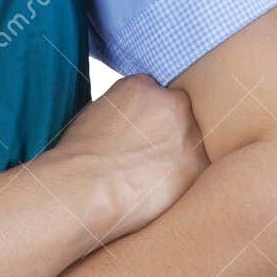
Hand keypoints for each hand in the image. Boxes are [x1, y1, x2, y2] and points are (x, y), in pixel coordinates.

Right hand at [54, 73, 209, 244]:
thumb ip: (122, 109)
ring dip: (178, 158)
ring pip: (192, 143)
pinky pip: (199, 170)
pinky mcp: (199, 163)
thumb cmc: (78, 158)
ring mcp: (188, 131)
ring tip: (150, 178)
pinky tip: (160, 191)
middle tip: (147, 159)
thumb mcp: (94, 115)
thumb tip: (131, 122)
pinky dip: (184, 181)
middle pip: (180, 115)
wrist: (84, 188)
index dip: (150, 119)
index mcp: (141, 85)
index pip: (157, 96)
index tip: (140, 137)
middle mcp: (170, 101)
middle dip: (169, 134)